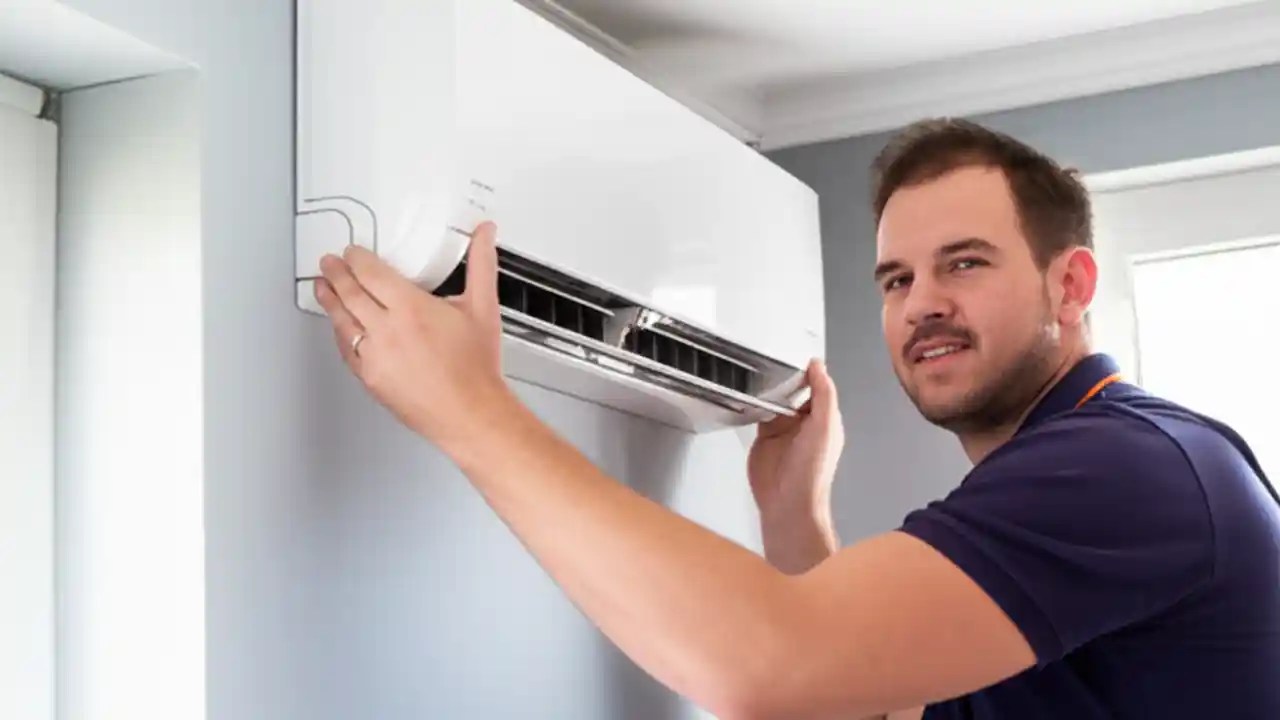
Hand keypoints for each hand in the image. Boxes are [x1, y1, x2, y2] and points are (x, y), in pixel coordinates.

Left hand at [313, 221, 514, 454]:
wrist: (471, 414)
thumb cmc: (476, 369)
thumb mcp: (483, 307)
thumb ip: (481, 264)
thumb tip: (483, 234)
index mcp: (410, 308)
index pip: (370, 273)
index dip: (356, 259)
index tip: (352, 252)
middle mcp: (387, 331)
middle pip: (349, 293)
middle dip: (336, 274)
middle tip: (328, 264)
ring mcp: (375, 357)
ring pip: (342, 322)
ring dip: (329, 301)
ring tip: (323, 288)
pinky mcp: (371, 379)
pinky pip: (346, 350)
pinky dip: (339, 333)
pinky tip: (339, 328)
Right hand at [748, 359, 843, 565]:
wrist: (787, 503)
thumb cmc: (812, 470)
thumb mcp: (825, 426)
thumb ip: (823, 394)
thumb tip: (818, 365)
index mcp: (824, 418)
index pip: (816, 386)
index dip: (807, 371)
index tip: (792, 352)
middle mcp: (804, 422)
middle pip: (793, 391)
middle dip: (784, 377)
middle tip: (768, 356)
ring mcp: (782, 429)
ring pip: (775, 400)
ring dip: (768, 388)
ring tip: (755, 368)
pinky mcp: (763, 436)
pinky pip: (758, 412)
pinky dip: (753, 402)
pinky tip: (747, 391)